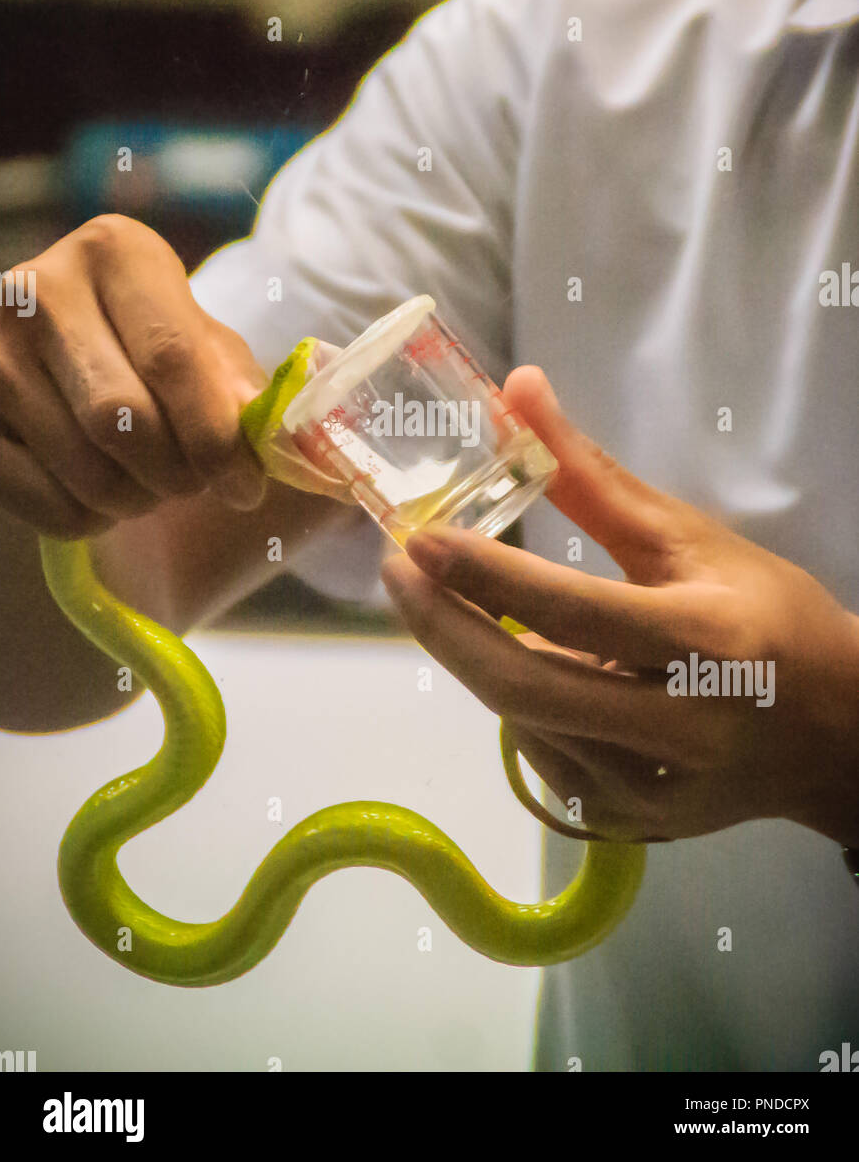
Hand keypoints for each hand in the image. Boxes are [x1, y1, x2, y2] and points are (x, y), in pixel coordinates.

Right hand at [0, 215, 344, 538]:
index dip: (216, 437)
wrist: (63, 343)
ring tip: (149, 483)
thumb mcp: (205, 343)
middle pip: (123, 419)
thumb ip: (239, 385)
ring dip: (137, 500)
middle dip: (177, 474)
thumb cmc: (149, 340)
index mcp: (116, 251)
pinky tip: (98, 490)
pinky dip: (89, 519)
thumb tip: (272, 442)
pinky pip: (46, 504)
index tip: (246, 487)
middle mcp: (40, 288)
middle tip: (194, 484)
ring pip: (85, 470)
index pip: (172, 358)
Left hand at [381, 366, 858, 845]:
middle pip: (527, 687)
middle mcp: (679, 728)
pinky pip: (542, 757)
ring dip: (476, 659)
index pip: (578, 611)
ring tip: (459, 605)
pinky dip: (517, 703)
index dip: (488, 577)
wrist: (836, 736)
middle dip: (444, 628)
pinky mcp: (629, 823)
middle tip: (396, 574)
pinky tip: (526, 665)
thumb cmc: (767, 616)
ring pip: (525, 723)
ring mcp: (649, 790)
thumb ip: (594, 477)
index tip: (417, 540)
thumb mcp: (690, 540)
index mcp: (708, 641)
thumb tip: (518, 389)